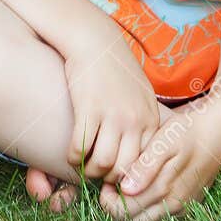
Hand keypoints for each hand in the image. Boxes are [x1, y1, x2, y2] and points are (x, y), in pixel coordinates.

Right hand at [59, 28, 161, 184]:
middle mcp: (135, 119)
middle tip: (95, 173)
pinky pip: (79, 149)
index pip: (144, 163)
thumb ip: (142, 122)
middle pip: (123, 169)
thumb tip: (139, 153)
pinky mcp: (89, 109)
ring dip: (88, 171)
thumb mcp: (140, 95)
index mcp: (150, 119)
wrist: (95, 41)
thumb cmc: (115, 70)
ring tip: (83, 165)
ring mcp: (113, 115)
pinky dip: (72, 158)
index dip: (126, 174)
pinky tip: (70, 152)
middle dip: (107, 178)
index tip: (113, 174)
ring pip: (101, 164)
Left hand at [100, 106, 220, 220]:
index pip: (123, 212)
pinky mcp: (188, 206)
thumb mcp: (163, 142)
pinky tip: (145, 194)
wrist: (217, 131)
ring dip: (131, 215)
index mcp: (163, 189)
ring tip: (128, 191)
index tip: (107, 183)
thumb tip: (126, 189)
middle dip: (117, 210)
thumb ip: (144, 167)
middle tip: (114, 187)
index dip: (108, 201)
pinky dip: (147, 214)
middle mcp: (172, 205)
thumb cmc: (187, 131)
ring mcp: (181, 208)